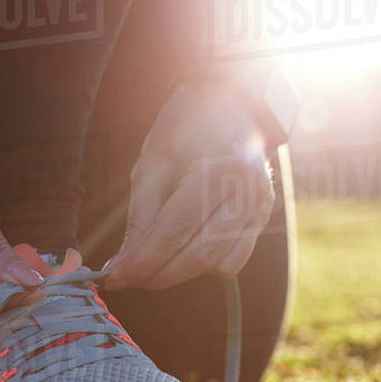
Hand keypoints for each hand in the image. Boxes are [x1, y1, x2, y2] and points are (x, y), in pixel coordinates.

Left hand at [104, 83, 275, 290]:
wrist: (231, 103)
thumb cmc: (186, 128)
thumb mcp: (153, 165)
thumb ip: (140, 219)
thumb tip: (123, 264)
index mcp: (214, 171)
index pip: (175, 231)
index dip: (145, 261)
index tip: (117, 277)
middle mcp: (244, 192)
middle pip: (199, 254)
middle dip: (161, 274)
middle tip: (131, 278)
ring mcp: (260, 205)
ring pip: (219, 263)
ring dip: (182, 272)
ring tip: (155, 264)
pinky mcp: (263, 215)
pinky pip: (235, 258)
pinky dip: (208, 265)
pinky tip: (187, 250)